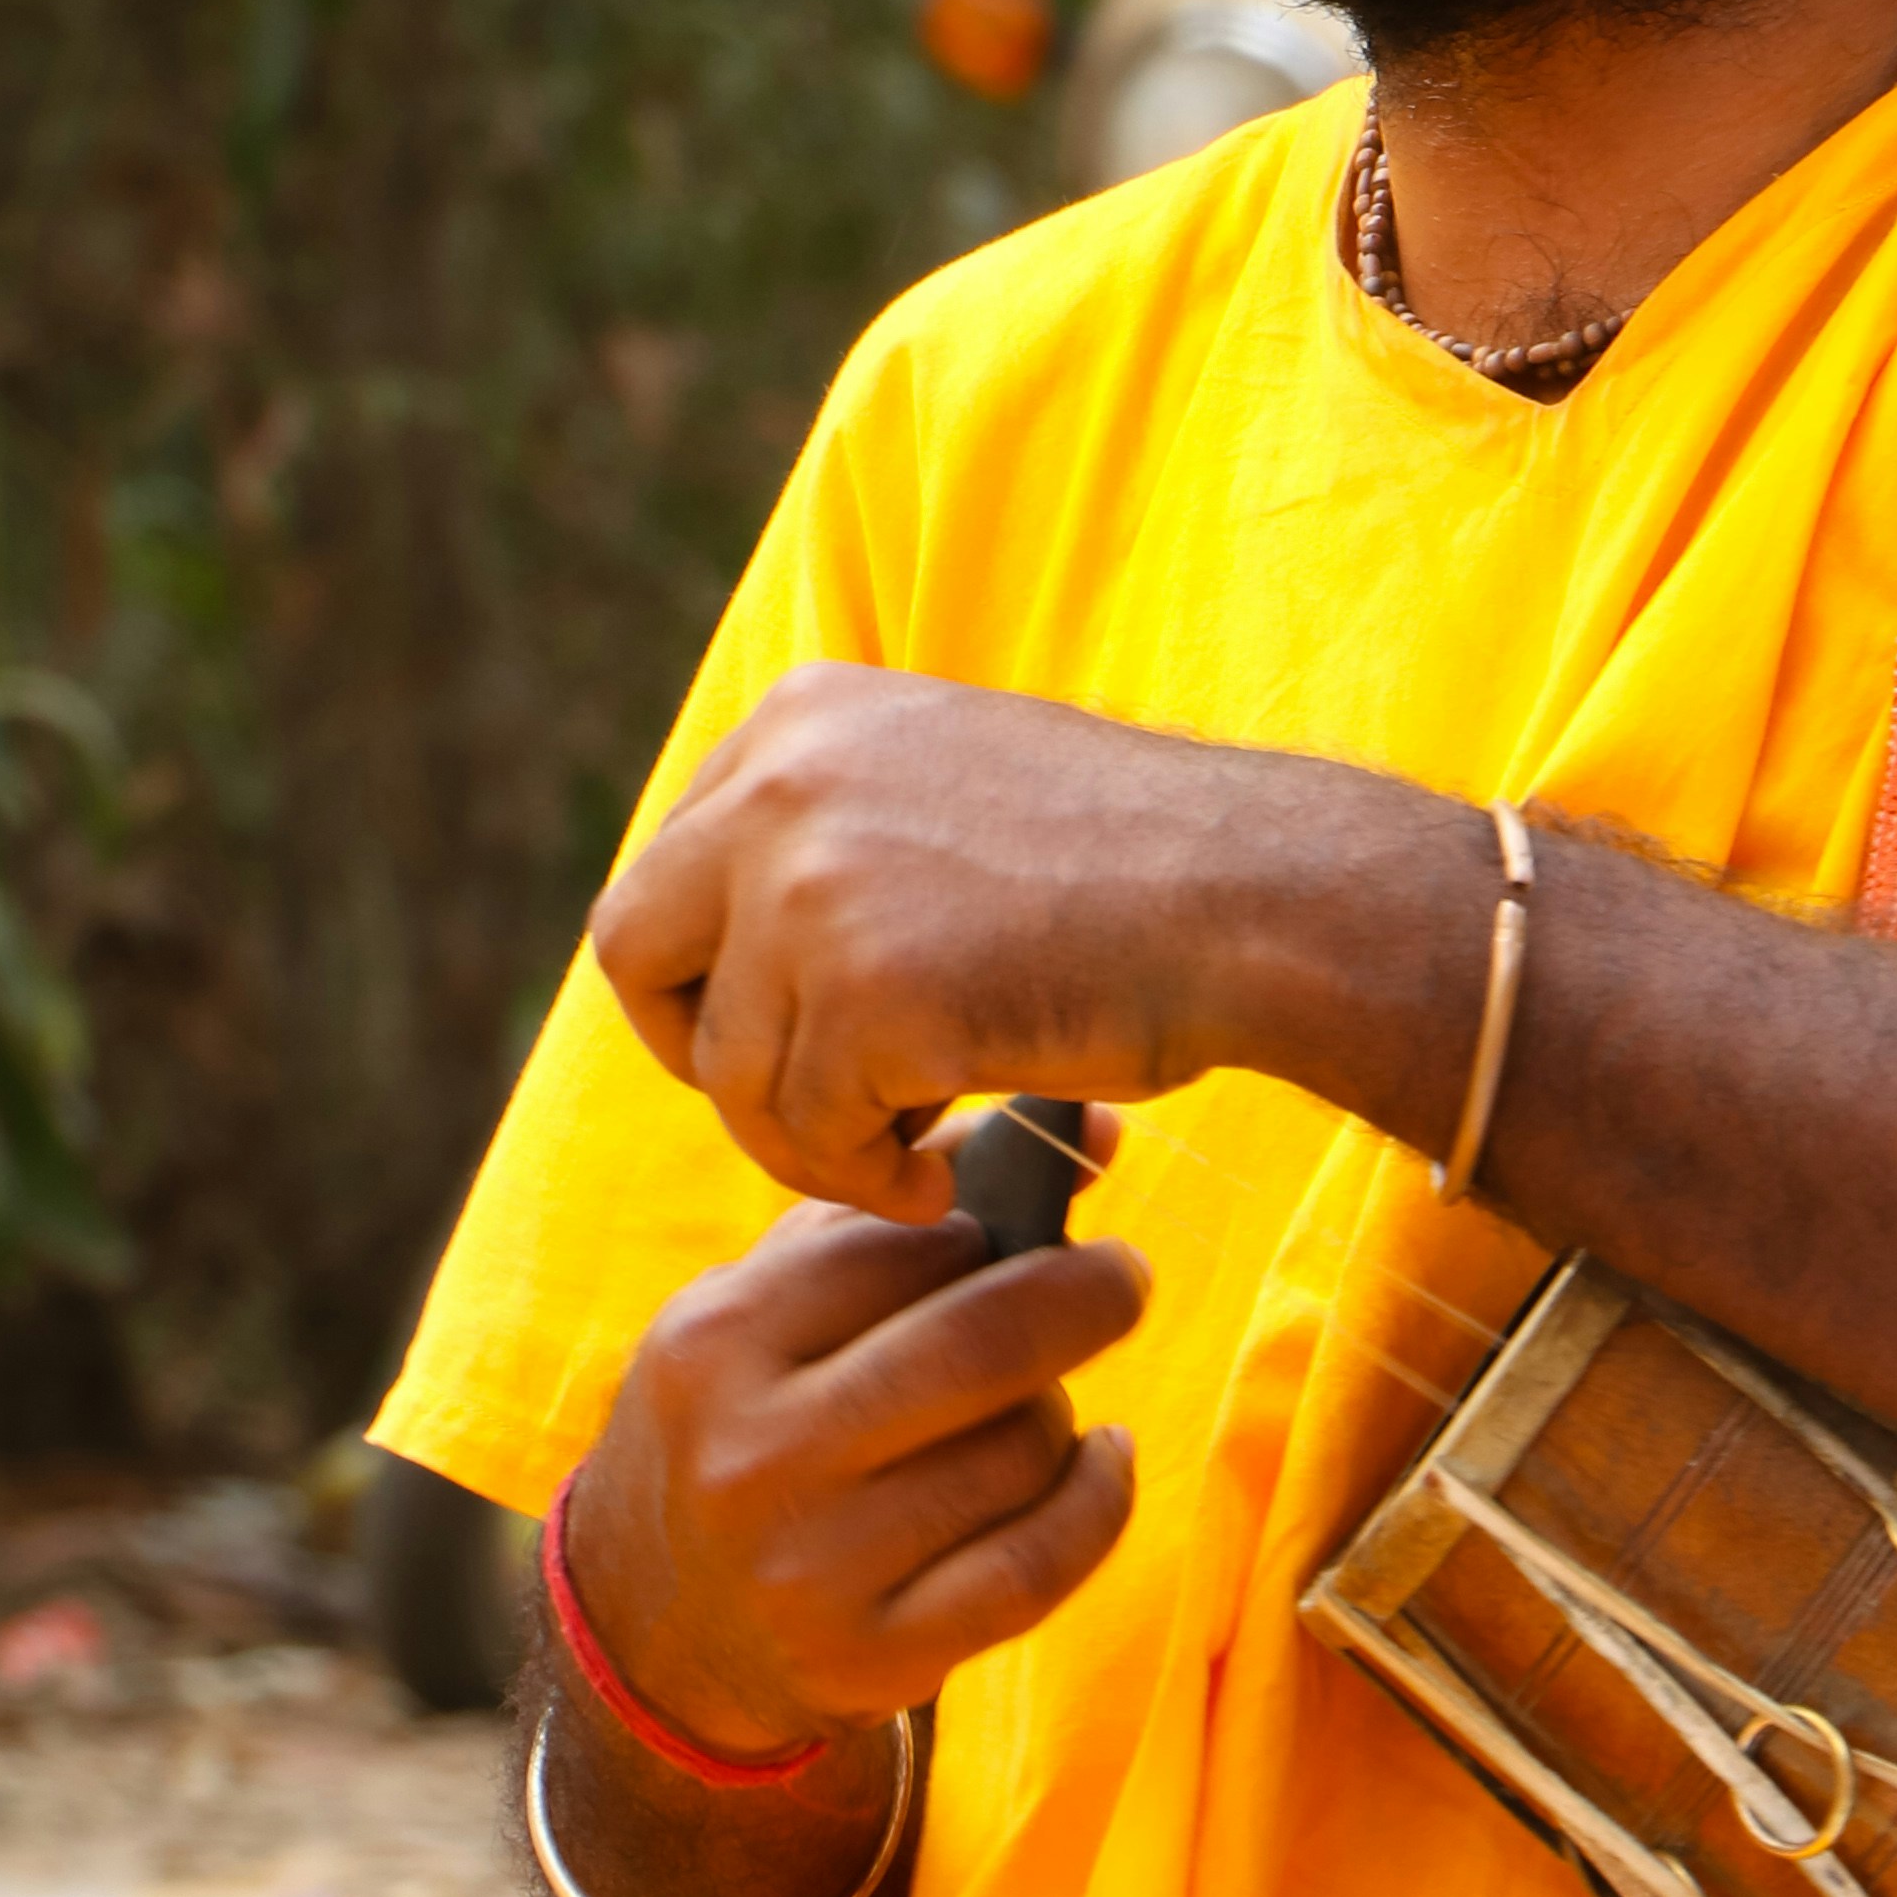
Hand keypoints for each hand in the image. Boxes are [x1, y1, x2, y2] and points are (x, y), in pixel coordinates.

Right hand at [565, 1195, 1150, 1763]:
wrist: (652, 1628)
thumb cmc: (741, 1424)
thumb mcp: (770, 1307)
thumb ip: (903, 1209)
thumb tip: (1094, 1132)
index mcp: (717, 1344)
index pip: (901, 1246)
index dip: (993, 1224)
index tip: (1043, 1226)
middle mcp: (753, 1456)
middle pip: (978, 1347)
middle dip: (1084, 1296)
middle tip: (1120, 1280)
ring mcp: (810, 1570)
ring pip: (1018, 1454)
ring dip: (1063, 1413)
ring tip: (1046, 1404)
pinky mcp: (870, 1657)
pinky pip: (1036, 1567)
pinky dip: (1098, 1502)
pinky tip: (1102, 1464)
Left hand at [591, 661, 1453, 1211]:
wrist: (1260, 897)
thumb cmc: (1135, 870)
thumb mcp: (950, 790)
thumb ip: (835, 836)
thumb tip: (731, 948)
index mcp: (801, 718)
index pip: (670, 873)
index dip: (717, 981)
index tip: (797, 1036)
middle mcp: (785, 781)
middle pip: (636, 954)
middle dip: (708, 1056)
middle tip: (809, 1108)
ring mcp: (817, 884)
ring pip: (729, 1070)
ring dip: (812, 1137)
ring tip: (915, 1150)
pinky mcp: (868, 991)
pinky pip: (812, 1133)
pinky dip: (872, 1177)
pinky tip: (947, 1172)